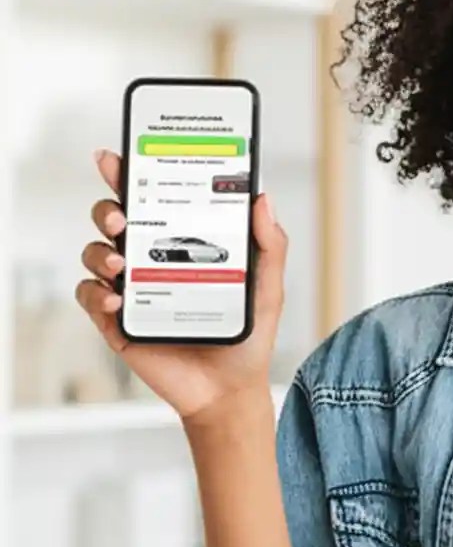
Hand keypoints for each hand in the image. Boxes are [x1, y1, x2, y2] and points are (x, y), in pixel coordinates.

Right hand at [74, 149, 288, 422]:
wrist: (229, 390)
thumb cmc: (247, 336)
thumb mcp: (267, 288)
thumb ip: (270, 245)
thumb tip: (262, 198)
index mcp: (183, 244)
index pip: (153, 200)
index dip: (130, 175)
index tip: (119, 157)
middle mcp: (152, 260)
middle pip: (114, 218)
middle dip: (108, 208)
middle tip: (122, 217)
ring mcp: (131, 289)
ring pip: (95, 252)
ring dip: (100, 251)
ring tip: (121, 265)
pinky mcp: (116, 321)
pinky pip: (89, 296)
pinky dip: (94, 292)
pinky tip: (115, 300)